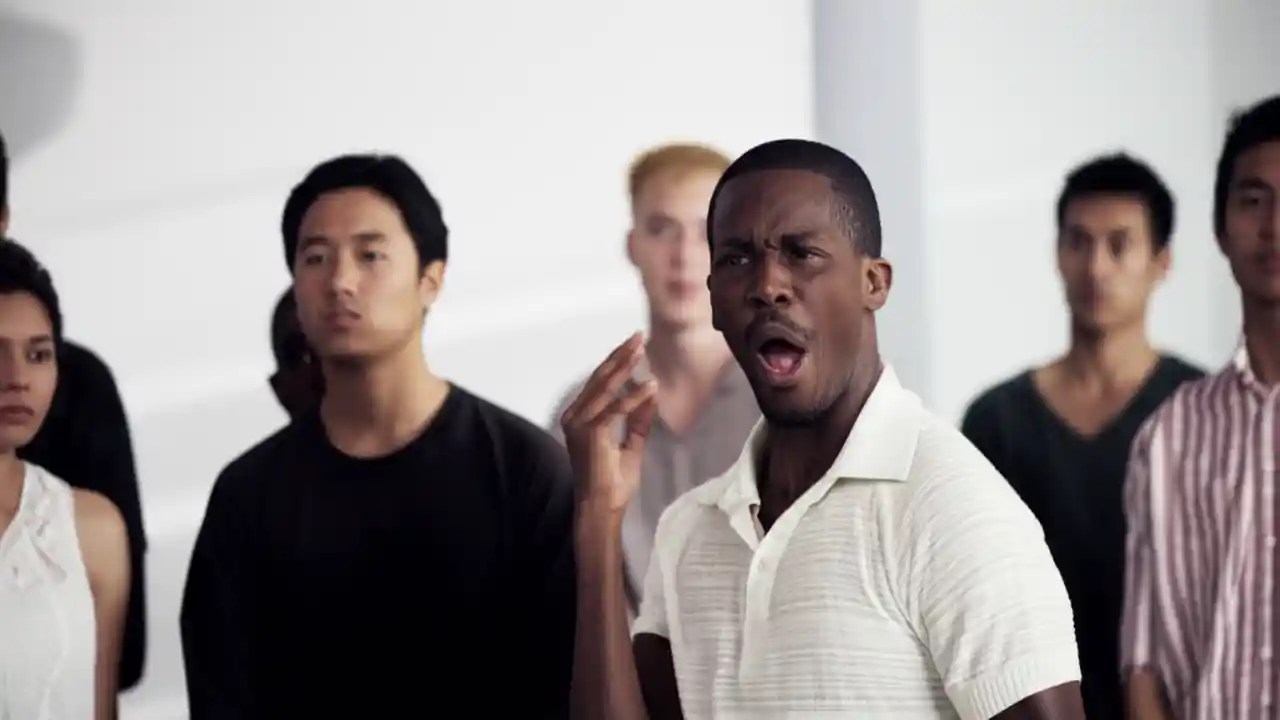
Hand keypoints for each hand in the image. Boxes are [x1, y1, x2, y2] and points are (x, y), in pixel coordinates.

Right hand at [560, 332, 658, 513]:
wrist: (602, 508)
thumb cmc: (613, 482)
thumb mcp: (631, 445)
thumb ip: (638, 419)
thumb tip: (651, 393)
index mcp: (580, 418)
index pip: (599, 382)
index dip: (617, 362)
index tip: (634, 345)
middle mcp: (574, 417)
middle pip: (600, 378)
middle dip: (621, 356)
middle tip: (639, 336)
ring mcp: (579, 425)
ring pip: (604, 388)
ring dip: (624, 366)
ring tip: (642, 349)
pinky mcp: (589, 434)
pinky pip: (614, 409)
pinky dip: (633, 397)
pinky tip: (650, 385)